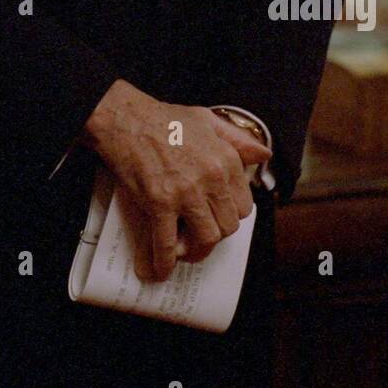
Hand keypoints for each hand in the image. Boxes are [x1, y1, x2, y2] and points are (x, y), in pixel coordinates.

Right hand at [82, 79, 271, 281]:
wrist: (125, 118)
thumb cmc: (163, 118)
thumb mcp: (207, 120)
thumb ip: (237, 139)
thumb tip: (263, 154)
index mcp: (225, 160)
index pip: (243, 206)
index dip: (229, 216)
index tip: (217, 217)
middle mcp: (210, 179)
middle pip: (227, 227)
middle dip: (214, 235)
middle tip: (198, 235)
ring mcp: (185, 193)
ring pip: (205, 239)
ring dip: (195, 250)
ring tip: (184, 250)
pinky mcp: (159, 203)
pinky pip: (167, 243)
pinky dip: (164, 261)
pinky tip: (160, 268)